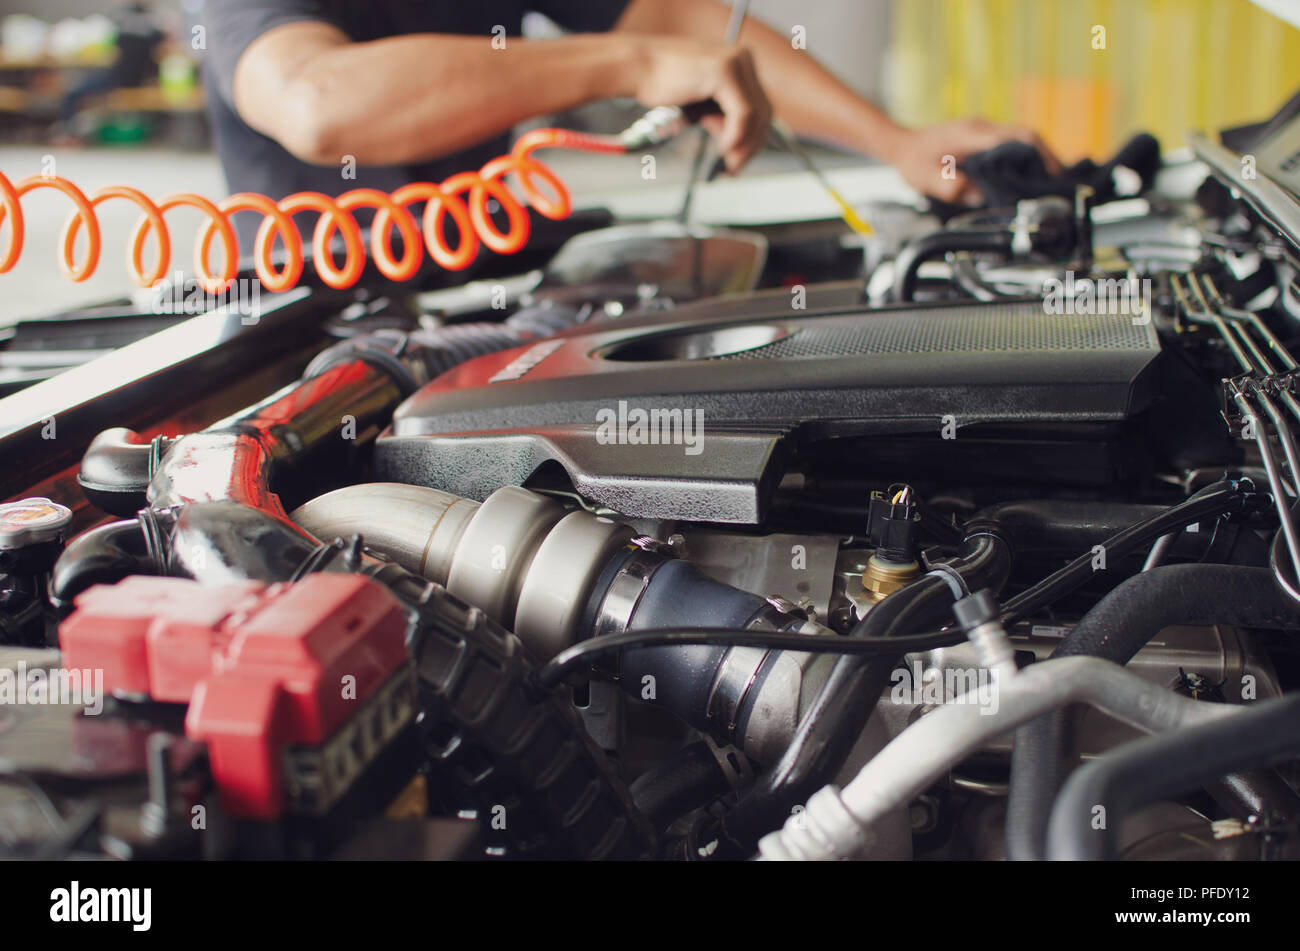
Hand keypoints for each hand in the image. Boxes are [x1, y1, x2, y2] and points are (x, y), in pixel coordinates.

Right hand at [627, 37, 771, 172]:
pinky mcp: (725, 72)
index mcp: (740, 62)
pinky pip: (743, 114)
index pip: (761, 107)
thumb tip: (739, 142)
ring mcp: (736, 62)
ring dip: (743, 144)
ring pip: (757, 115)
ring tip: (726, 160)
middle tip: (734, 168)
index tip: (740, 160)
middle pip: (764, 112)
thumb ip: (723, 114)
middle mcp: (743, 57)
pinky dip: (735, 136)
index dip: (754, 139)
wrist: (637, 68)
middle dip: (751, 146)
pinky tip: (723, 147)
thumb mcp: (702, 101)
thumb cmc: (661, 84)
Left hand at [880, 118, 1062, 203]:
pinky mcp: (983, 137)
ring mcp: (984, 131)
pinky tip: (1030, 173)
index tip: (1051, 174)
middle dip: (1046, 156)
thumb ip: (951, 187)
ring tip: (1050, 180)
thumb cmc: (912, 161)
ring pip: (1021, 138)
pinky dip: (1025, 157)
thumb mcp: (926, 179)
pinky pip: (1011, 143)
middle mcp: (983, 128)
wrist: (901, 145)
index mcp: (973, 135)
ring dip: (1038, 156)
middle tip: (1059, 180)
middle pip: (1026, 136)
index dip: (1038, 156)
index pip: (1016, 139)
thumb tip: (979, 195)